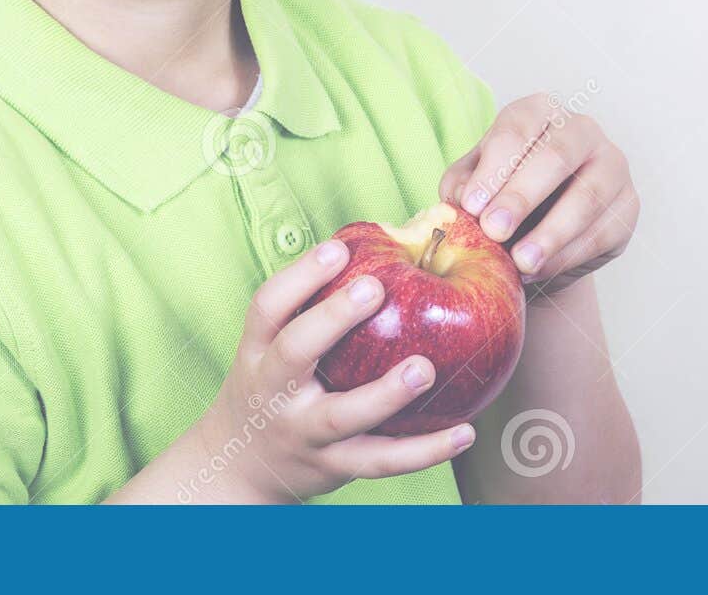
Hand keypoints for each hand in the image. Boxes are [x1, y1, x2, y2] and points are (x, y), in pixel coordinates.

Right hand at [189, 239, 476, 501]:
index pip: (268, 307)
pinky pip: (382, 461)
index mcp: (258, 351)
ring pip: (342, 416)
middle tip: (375, 288)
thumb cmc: (277, 382)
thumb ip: (317, 304)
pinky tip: (466, 433)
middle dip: (332, 319)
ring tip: (425, 369)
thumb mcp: (274, 345)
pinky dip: (425, 451)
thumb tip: (396, 239)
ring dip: (385, 394)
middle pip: (294, 353)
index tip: (338, 248)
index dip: (300, 276)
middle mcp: (274, 392)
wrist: (241, 466)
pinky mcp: (334, 467)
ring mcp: (303, 432)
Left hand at [439, 92, 639, 295]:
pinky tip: (539, 270)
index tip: (472, 205)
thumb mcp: (473, 186)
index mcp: (538, 112)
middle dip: (521, 196)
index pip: (518, 128)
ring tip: (520, 262)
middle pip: (556, 155)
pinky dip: (567, 256)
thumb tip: (460, 199)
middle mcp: (581, 129)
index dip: (494, 167)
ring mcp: (612, 165)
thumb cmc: (502, 197)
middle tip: (493, 230)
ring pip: (588, 195)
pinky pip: (602, 231)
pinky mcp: (628, 205)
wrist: (539, 235)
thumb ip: (462, 186)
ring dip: (551, 233)